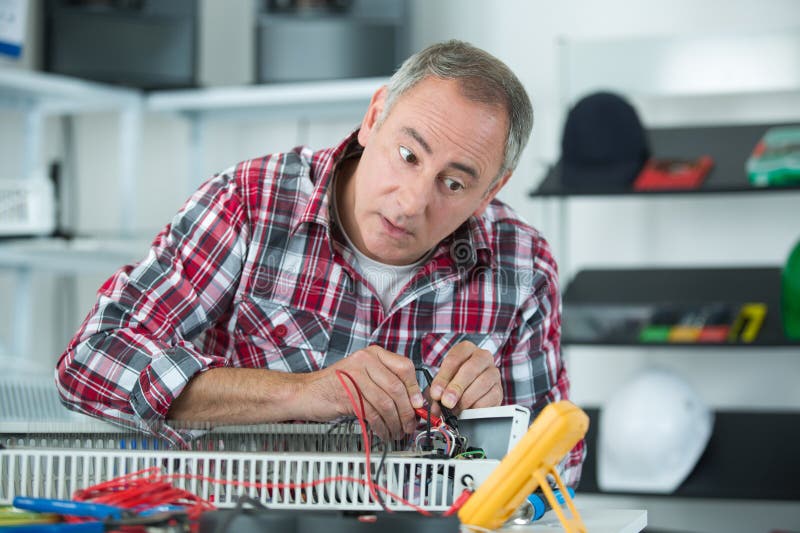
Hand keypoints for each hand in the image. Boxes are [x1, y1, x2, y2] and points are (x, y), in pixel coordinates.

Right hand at [305, 345, 423, 440]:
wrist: (306, 392)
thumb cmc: (336, 386)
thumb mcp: (364, 377)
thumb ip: (386, 383)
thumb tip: (413, 401)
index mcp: (373, 354)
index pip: (405, 367)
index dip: (414, 388)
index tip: (417, 404)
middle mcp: (365, 360)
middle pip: (397, 388)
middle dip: (407, 412)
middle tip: (410, 425)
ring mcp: (355, 376)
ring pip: (386, 403)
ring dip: (395, 423)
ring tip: (397, 432)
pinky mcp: (348, 395)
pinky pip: (373, 414)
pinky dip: (381, 427)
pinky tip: (383, 433)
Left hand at [429, 341, 501, 413]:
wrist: (469, 390)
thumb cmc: (453, 382)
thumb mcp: (443, 382)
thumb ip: (438, 391)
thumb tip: (436, 407)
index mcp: (466, 349)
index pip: (454, 359)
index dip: (443, 378)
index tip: (436, 393)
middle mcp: (482, 356)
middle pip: (470, 369)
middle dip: (457, 387)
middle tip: (447, 402)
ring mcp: (493, 372)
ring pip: (482, 383)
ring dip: (466, 399)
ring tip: (455, 409)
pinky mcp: (499, 389)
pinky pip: (491, 397)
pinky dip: (478, 407)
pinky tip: (468, 411)